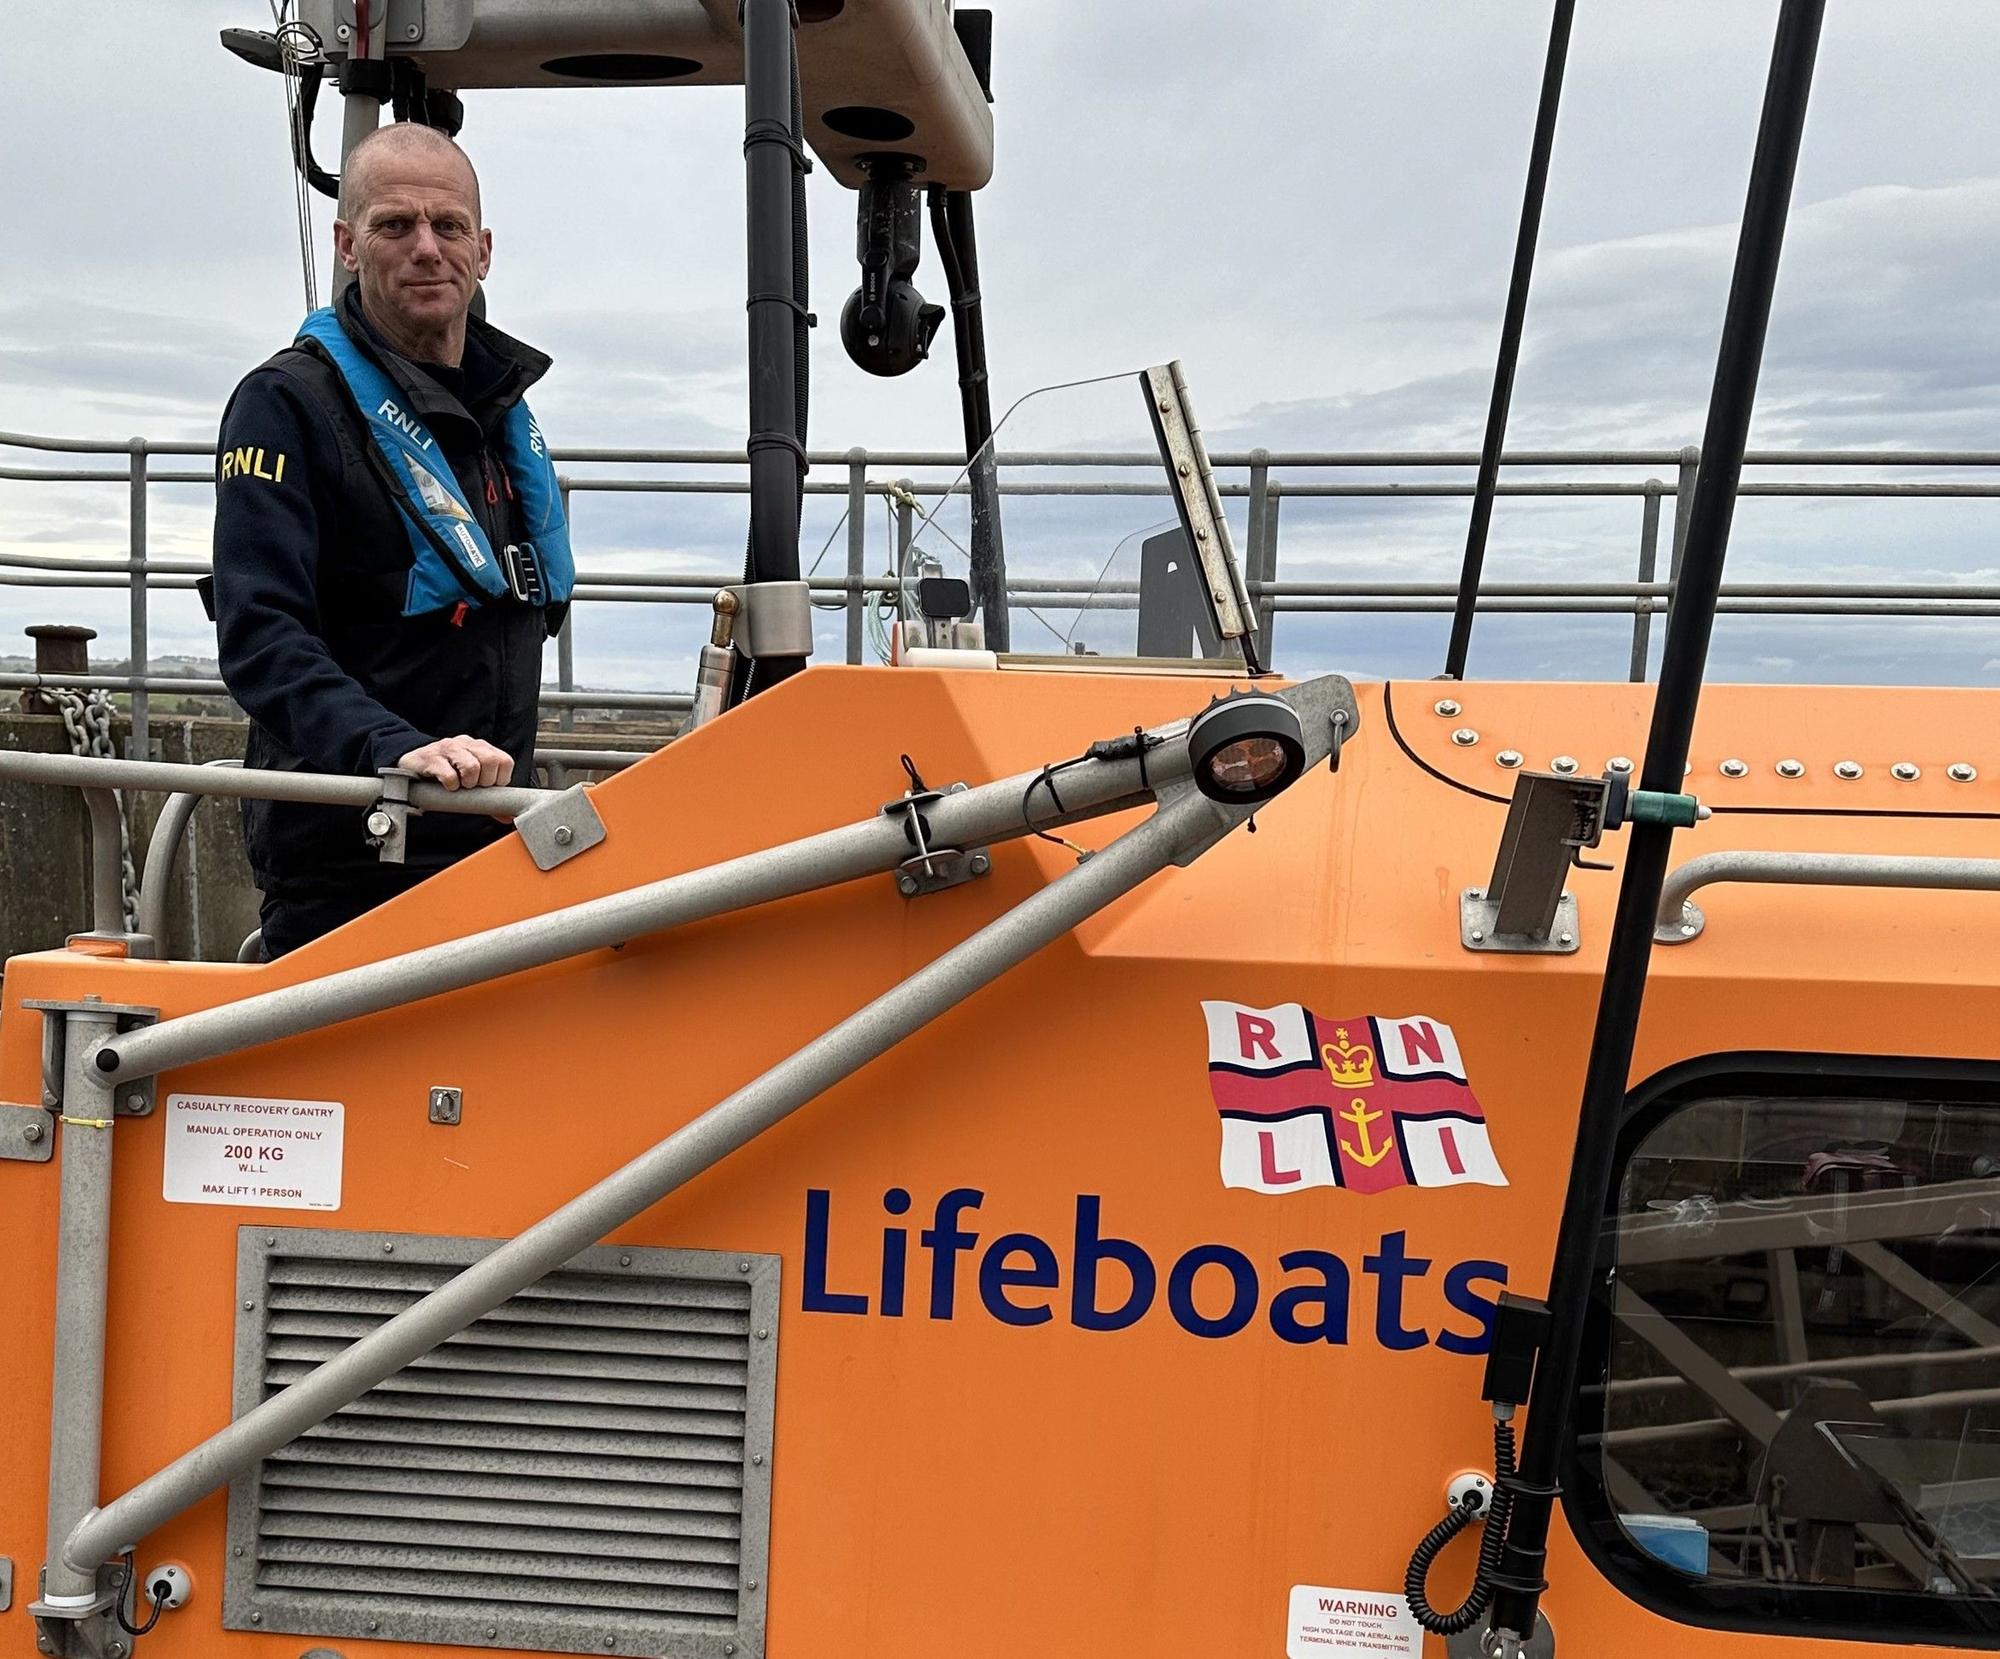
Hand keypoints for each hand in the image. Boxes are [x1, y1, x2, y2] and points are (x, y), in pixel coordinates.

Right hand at [397, 734, 513, 789]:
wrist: (413, 763)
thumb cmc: (445, 771)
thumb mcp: (470, 779)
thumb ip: (489, 796)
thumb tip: (507, 816)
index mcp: (480, 747)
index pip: (504, 761)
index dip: (500, 779)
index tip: (488, 787)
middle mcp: (467, 744)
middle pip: (490, 761)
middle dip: (485, 782)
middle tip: (473, 788)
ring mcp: (449, 748)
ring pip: (472, 766)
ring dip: (468, 783)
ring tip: (460, 786)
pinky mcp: (432, 758)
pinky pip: (449, 775)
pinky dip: (451, 785)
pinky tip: (447, 786)